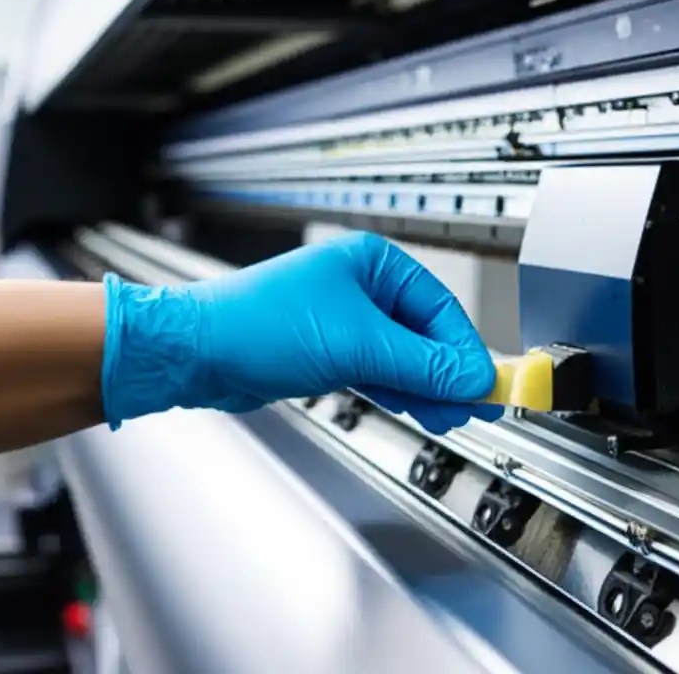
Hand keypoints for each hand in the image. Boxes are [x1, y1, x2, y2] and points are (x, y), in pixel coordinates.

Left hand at [102, 232, 501, 432]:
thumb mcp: (356, 346)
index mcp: (372, 263)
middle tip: (468, 405)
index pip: (440, 308)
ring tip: (444, 414)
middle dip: (446, 373)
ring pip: (402, 356)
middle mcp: (361, 287)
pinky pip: (378, 369)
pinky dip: (397, 388)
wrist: (194, 352)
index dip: (465, 350)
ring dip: (423, 386)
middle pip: (425, 333)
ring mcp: (344, 320)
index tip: (484, 383)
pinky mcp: (328, 350)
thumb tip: (472, 375)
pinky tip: (412, 406)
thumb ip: (422, 365)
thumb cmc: (256, 324)